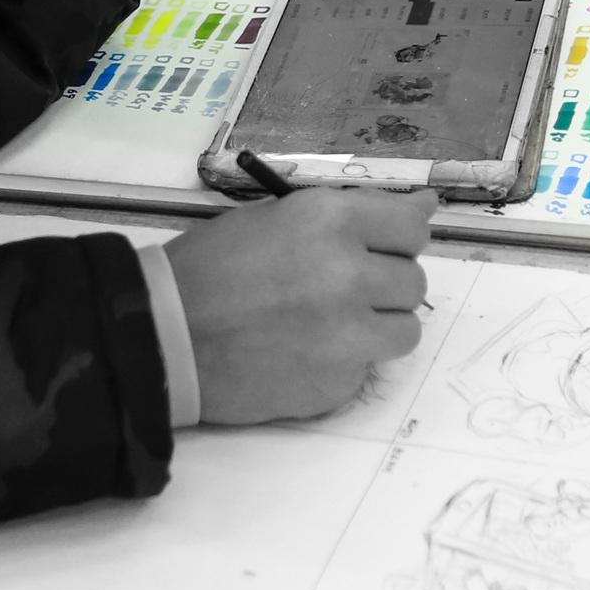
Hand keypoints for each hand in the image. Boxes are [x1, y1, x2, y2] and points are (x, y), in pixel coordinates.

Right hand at [165, 187, 435, 423]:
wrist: (164, 337)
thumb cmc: (210, 270)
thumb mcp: (276, 219)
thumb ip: (351, 216)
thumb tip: (424, 209)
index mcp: (331, 221)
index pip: (412, 227)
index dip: (398, 240)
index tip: (384, 249)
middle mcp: (348, 273)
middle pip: (413, 281)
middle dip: (384, 286)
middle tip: (339, 291)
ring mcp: (348, 333)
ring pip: (406, 330)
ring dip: (377, 326)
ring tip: (330, 325)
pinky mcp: (340, 381)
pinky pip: (369, 367)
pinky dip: (346, 362)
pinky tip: (304, 353)